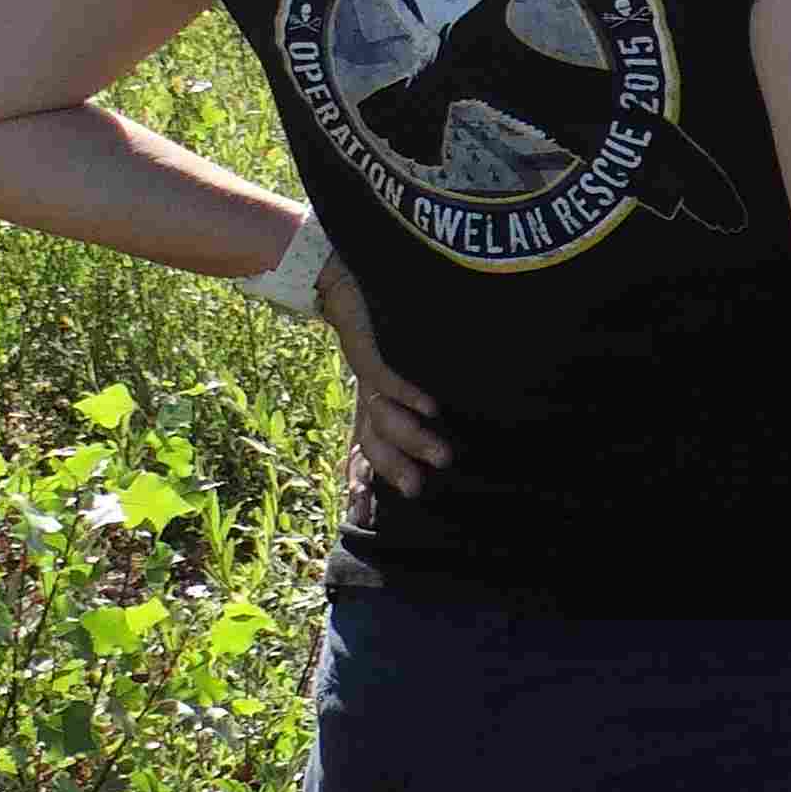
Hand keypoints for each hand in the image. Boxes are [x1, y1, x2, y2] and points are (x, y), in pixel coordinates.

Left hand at [311, 251, 452, 499]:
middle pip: (375, 441)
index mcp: (371, 402)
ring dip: (411, 439)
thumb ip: (410, 394)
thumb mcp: (393, 363)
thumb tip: (450, 412)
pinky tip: (431, 407)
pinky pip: (386, 378)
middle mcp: (367, 394)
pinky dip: (407, 394)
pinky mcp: (368, 349)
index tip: (377, 511)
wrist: (340, 280)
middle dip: (395, 468)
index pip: (367, 448)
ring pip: (383, 417)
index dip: (370, 479)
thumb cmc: (380, 322)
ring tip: (444, 457)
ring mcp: (366, 374)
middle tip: (419, 491)